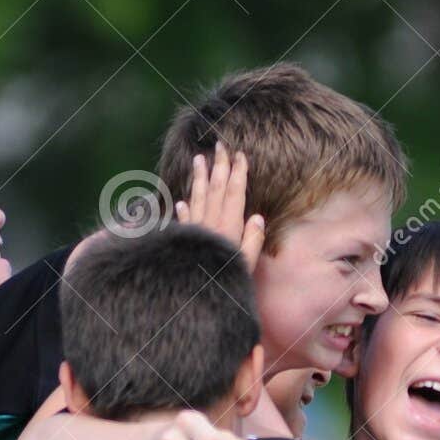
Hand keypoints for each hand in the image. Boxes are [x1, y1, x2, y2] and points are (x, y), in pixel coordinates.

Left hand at [175, 141, 265, 269]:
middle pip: (215, 189)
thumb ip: (252, 241)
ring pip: (197, 198)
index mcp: (229, 228)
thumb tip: (257, 218)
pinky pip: (185, 220)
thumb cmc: (224, 281)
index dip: (237, 173)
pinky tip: (182, 201)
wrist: (194, 294)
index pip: (234, 194)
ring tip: (198, 159)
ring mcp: (196, 230)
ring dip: (199, 177)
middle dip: (219, 166)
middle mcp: (211, 223)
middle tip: (219, 145)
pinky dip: (184, 209)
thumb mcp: (245, 264)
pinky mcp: (184, 240)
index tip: (239, 155)